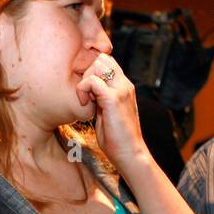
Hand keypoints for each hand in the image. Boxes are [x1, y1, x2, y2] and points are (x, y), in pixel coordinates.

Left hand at [75, 52, 151, 168]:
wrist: (131, 155)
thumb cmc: (117, 139)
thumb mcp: (106, 113)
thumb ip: (100, 100)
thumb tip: (88, 93)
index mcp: (124, 86)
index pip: (106, 62)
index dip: (91, 72)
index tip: (86, 93)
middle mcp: (125, 84)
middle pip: (101, 58)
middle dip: (87, 72)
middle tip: (85, 95)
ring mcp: (121, 90)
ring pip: (97, 64)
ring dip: (85, 79)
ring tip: (85, 100)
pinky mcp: (113, 99)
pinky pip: (92, 81)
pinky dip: (83, 89)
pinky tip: (84, 105)